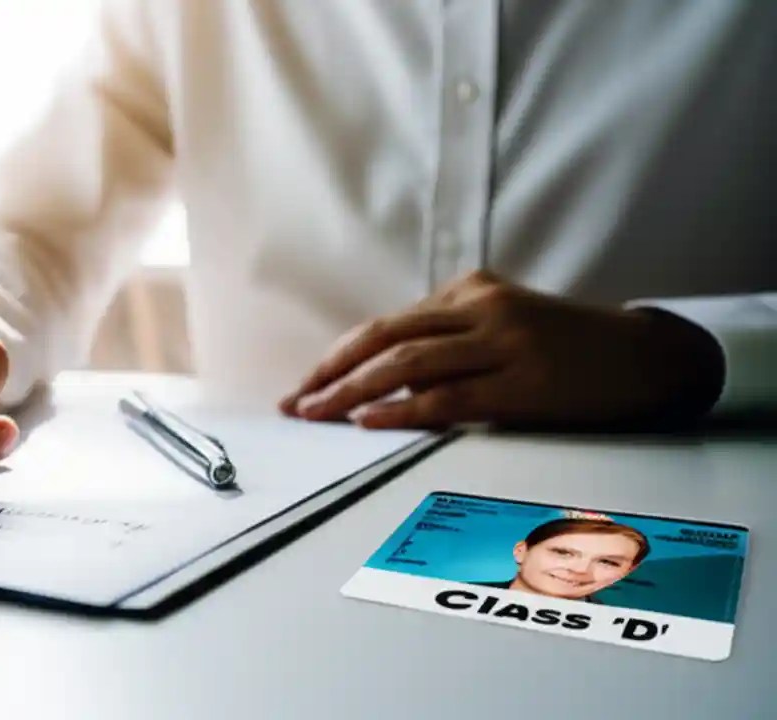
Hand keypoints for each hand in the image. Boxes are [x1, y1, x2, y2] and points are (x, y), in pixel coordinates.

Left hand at [279, 271, 723, 429]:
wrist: (646, 357)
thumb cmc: (567, 347)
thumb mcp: (504, 325)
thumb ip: (450, 340)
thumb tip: (384, 379)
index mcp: (470, 291)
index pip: (386, 325)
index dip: (338, 357)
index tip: (303, 385)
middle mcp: (481, 308)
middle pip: (386, 338)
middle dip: (331, 372)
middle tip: (295, 403)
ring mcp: (504, 343)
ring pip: (409, 362)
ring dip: (353, 390)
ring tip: (317, 414)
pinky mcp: (525, 382)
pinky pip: (449, 395)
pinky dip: (403, 407)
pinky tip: (368, 420)